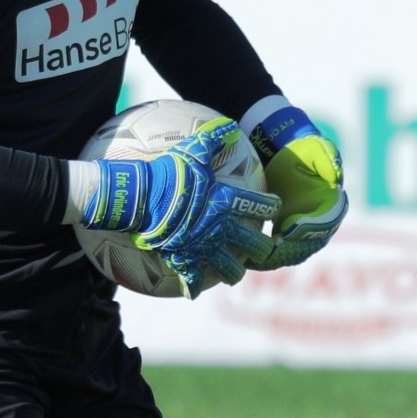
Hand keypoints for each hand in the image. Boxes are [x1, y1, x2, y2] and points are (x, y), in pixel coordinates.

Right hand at [80, 117, 279, 297]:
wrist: (141, 199)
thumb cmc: (167, 173)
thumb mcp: (192, 150)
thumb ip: (213, 139)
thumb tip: (230, 125)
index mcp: (225, 203)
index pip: (258, 206)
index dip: (271, 207)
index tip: (275, 208)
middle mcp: (220, 229)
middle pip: (253, 245)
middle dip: (262, 248)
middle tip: (264, 248)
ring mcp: (203, 247)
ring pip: (230, 269)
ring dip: (235, 272)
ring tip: (237, 273)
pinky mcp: (184, 260)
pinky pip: (193, 280)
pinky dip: (194, 287)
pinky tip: (195, 292)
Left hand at [245, 105, 347, 270]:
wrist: (289, 156)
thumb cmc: (305, 151)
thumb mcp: (317, 150)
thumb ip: (328, 160)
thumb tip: (336, 178)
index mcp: (333, 207)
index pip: (323, 226)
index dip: (306, 230)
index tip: (285, 230)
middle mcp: (322, 226)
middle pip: (305, 248)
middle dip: (284, 252)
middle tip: (262, 251)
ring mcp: (304, 234)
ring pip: (290, 255)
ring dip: (271, 258)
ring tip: (250, 258)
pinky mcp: (286, 235)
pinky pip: (277, 253)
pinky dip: (263, 257)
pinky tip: (243, 257)